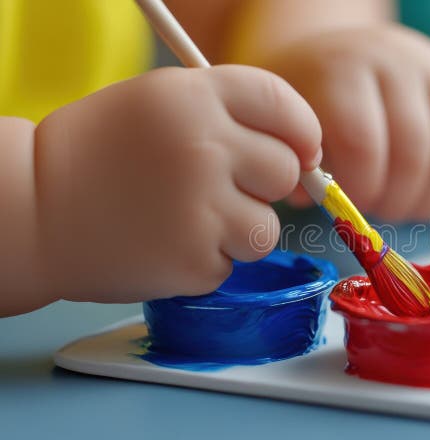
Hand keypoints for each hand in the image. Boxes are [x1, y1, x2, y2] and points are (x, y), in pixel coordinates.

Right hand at [34, 65, 320, 301]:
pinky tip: (167, 242)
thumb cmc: (102, 153)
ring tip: (187, 218)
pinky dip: (208, 259)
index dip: (302, 131)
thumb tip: (305, 157)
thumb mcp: (161, 104)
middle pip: (285, 170)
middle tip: (222, 187)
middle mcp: (204, 147)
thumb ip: (230, 118)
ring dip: (239, 229)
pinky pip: (232, 262)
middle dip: (266, 184)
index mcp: (194, 97)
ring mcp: (201, 208)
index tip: (302, 151)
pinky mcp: (194, 261)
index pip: (282, 105)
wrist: (35, 210)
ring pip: (267, 228)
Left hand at [266, 24, 429, 220]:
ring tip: (404, 207)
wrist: (342, 53)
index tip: (349, 204)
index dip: (360, 189)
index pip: (363, 143)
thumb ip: (296, 161)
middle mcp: (400, 64)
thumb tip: (316, 199)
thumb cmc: (309, 98)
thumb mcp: (289, 121)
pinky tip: (428, 194)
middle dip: (396, 201)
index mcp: (346, 71)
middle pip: (414, 153)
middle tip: (377, 210)